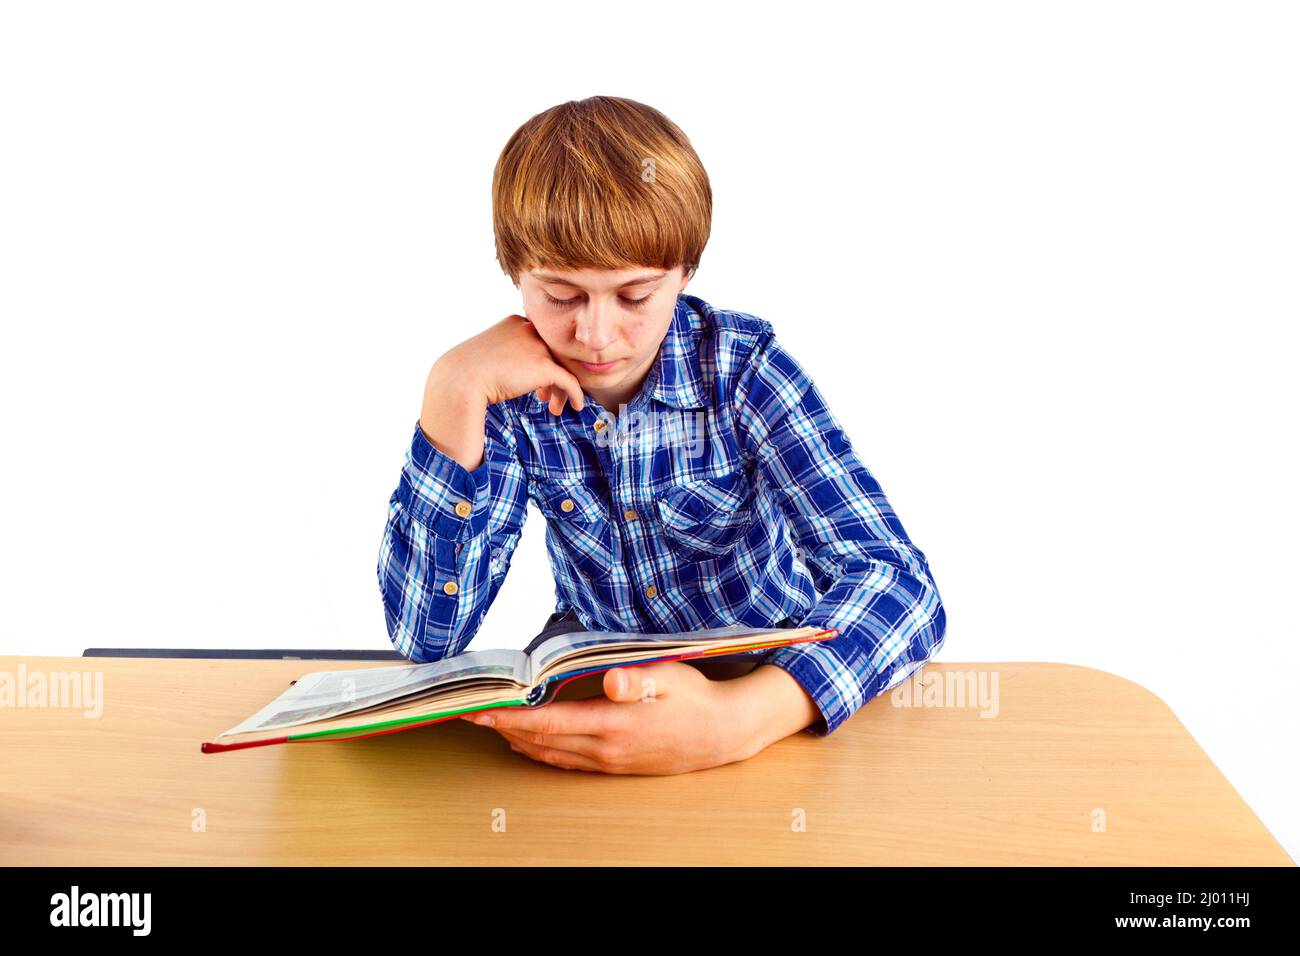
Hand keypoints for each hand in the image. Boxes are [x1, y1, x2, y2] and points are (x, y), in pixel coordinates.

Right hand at [424, 313, 584, 416]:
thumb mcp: (488, 355)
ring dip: (560, 390)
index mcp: (515, 322)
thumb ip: (507, 355)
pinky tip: (577, 406)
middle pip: (552, 354)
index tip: (535, 384)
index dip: (540, 363)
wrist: (460, 379)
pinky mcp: (544, 366)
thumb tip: (515, 372)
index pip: (539, 341)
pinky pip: (569, 381)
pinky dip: (575, 394)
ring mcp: (538, 346)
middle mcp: (530, 330)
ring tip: (555, 408)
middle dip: (551, 377)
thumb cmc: (467, 372)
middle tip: (545, 398)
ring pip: (561, 368)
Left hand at [458, 661, 770, 774]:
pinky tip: (528, 746)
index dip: (511, 717)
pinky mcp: (615, 766)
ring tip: (490, 727)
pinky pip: (567, 762)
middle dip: (502, 728)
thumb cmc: (695, 698)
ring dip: (517, 742)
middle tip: (469, 715)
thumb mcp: (671, 678)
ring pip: (551, 754)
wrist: (722, 733)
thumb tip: (610, 682)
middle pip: (541, 741)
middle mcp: (606, 749)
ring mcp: (609, 762)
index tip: (481, 709)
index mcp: (614, 724)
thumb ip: (637, 680)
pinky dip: (541, 753)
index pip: (549, 722)